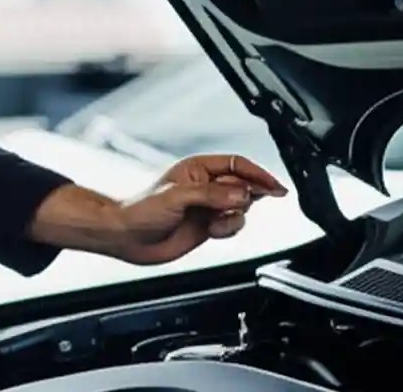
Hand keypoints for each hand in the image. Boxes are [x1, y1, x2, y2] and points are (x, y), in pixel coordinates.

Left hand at [112, 153, 287, 263]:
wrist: (128, 237)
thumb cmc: (141, 210)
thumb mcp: (176, 197)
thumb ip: (211, 194)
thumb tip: (242, 193)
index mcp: (198, 169)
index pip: (238, 165)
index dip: (258, 174)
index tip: (275, 187)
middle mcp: (206, 186)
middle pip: (245, 186)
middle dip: (246, 198)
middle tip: (234, 207)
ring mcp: (208, 206)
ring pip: (242, 208)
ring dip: (236, 217)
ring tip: (216, 222)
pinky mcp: (209, 226)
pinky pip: (234, 225)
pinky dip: (230, 229)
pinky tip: (213, 231)